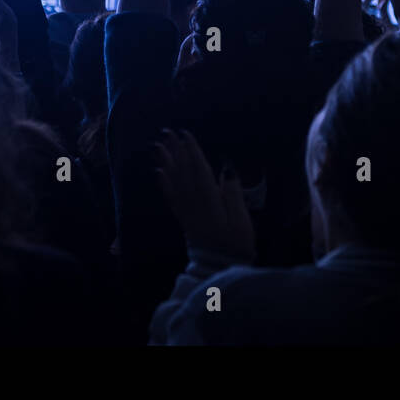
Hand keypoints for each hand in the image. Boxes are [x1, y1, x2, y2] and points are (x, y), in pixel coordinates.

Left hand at [154, 129, 254, 260]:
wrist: (218, 267)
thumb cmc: (236, 243)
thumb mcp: (241, 219)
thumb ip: (232, 193)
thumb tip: (226, 168)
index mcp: (209, 200)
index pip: (198, 169)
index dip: (191, 151)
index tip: (185, 133)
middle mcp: (193, 202)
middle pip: (182, 172)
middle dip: (175, 151)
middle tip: (166, 132)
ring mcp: (186, 210)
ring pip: (173, 181)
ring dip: (166, 162)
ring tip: (159, 146)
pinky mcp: (184, 218)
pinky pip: (171, 196)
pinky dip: (163, 183)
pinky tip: (159, 172)